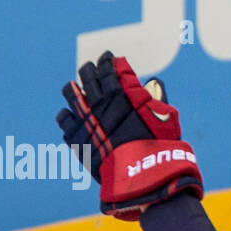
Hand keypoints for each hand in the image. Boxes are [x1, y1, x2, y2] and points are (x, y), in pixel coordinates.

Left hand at [56, 52, 202, 219]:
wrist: (139, 172)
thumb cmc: (158, 144)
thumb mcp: (165, 116)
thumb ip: (157, 96)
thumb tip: (152, 82)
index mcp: (123, 93)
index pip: (112, 69)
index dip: (109, 61)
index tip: (109, 57)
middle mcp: (102, 103)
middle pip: (90, 77)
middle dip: (90, 69)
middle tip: (90, 66)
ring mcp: (86, 119)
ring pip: (72, 94)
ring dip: (73, 87)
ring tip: (73, 85)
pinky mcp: (76, 137)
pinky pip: (65, 119)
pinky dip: (66, 114)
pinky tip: (68, 112)